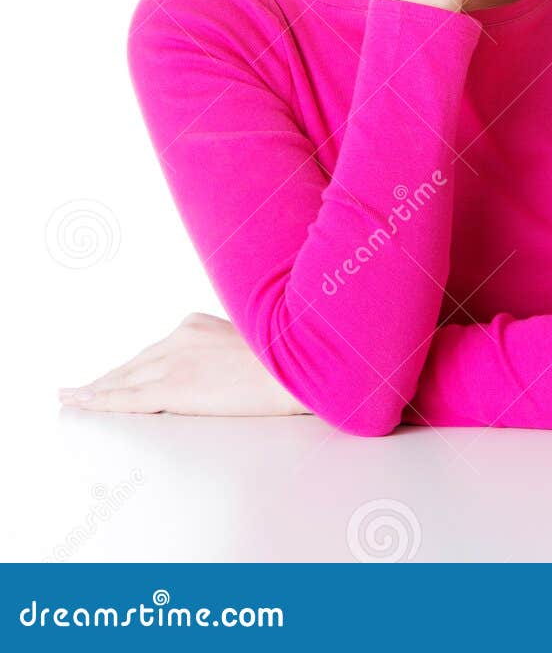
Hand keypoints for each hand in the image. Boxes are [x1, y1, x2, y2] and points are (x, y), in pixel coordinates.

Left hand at [57, 312, 311, 417]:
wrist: (302, 362)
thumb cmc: (291, 359)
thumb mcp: (253, 347)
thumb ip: (231, 356)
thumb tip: (233, 374)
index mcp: (200, 325)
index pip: (156, 352)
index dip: (132, 367)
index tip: (116, 375)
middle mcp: (181, 337)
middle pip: (134, 365)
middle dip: (108, 379)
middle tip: (78, 390)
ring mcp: (175, 360)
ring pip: (123, 380)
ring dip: (95, 390)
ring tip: (70, 399)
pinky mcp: (174, 386)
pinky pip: (126, 398)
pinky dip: (97, 401)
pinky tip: (77, 404)